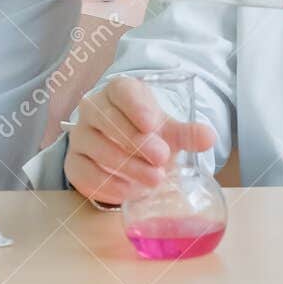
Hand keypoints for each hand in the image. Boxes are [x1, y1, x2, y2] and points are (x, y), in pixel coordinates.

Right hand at [64, 76, 214, 205]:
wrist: (127, 153)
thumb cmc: (147, 135)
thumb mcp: (169, 132)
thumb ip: (187, 134)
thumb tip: (208, 137)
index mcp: (118, 92)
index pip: (121, 91)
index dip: (135, 106)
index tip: (153, 124)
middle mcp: (93, 109)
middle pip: (107, 119)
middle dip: (135, 141)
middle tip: (161, 158)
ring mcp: (80, 136)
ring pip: (97, 147)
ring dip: (127, 165)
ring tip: (154, 179)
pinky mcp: (74, 162)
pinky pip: (84, 172)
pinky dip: (107, 184)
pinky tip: (129, 192)